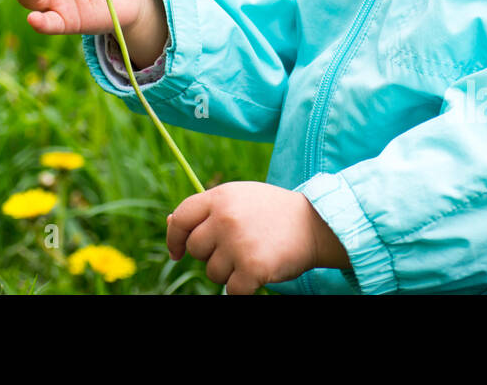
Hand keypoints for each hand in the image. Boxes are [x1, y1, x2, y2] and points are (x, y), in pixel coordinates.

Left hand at [166, 181, 350, 294]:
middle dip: (211, 256)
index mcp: (220, 197)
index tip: (178, 252)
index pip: (182, 217)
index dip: (175, 237)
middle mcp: (225, 218)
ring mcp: (238, 243)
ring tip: (253, 254)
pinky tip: (259, 273)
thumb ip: (207, 210)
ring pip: (213, 273)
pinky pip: (232, 291)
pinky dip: (243, 289)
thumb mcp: (239, 198)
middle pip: (196, 249)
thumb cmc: (272, 212)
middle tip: (238, 248)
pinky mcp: (252, 268)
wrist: (315, 223)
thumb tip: (171, 224)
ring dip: (230, 272)